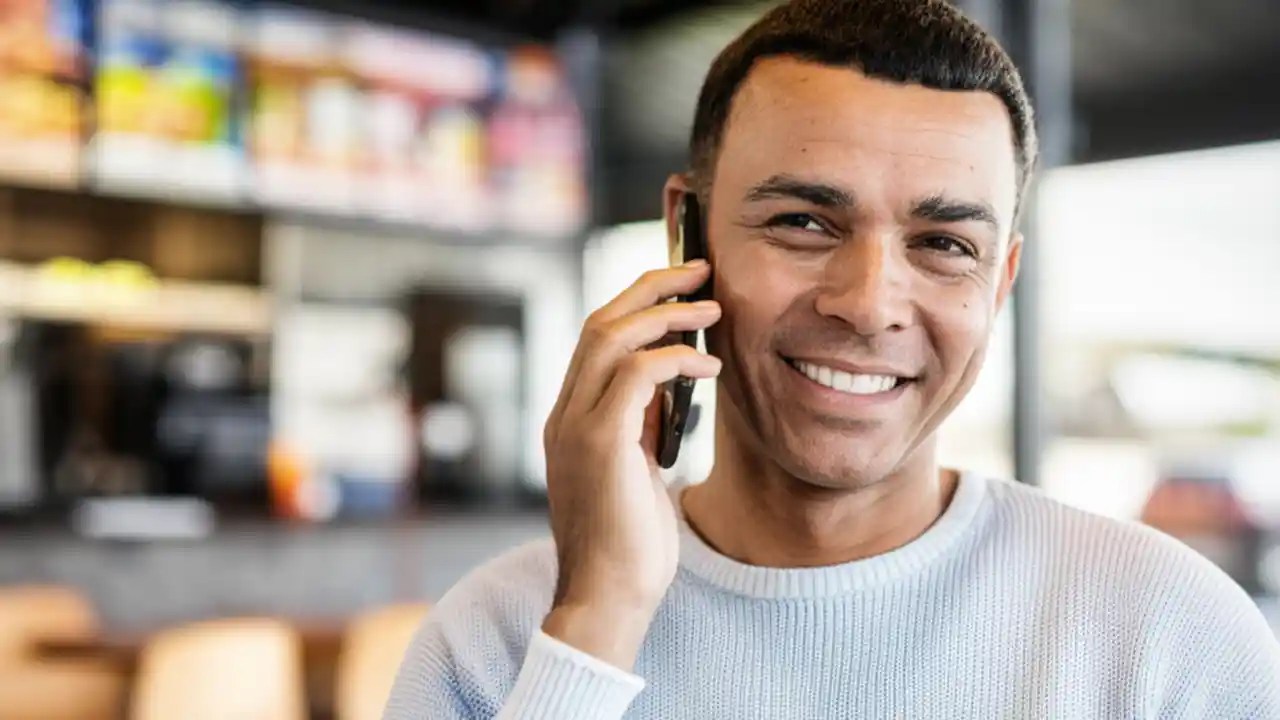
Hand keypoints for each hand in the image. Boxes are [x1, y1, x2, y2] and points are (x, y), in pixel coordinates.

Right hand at [540, 260, 720, 669]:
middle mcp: (564, 414)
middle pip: (601, 322)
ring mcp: (574, 427)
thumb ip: (642, 426)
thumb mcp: (637, 470)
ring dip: (665, 313)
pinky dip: (674, 360)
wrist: (608, 598)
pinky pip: (634, 375)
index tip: (682, 289)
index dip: (638, 304)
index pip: (598, 340)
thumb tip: (668, 385)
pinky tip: (710, 367)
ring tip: (712, 307)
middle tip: (699, 270)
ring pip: (610, 337)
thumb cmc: (630, 544)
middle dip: (651, 287)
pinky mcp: (598, 443)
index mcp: (571, 419)